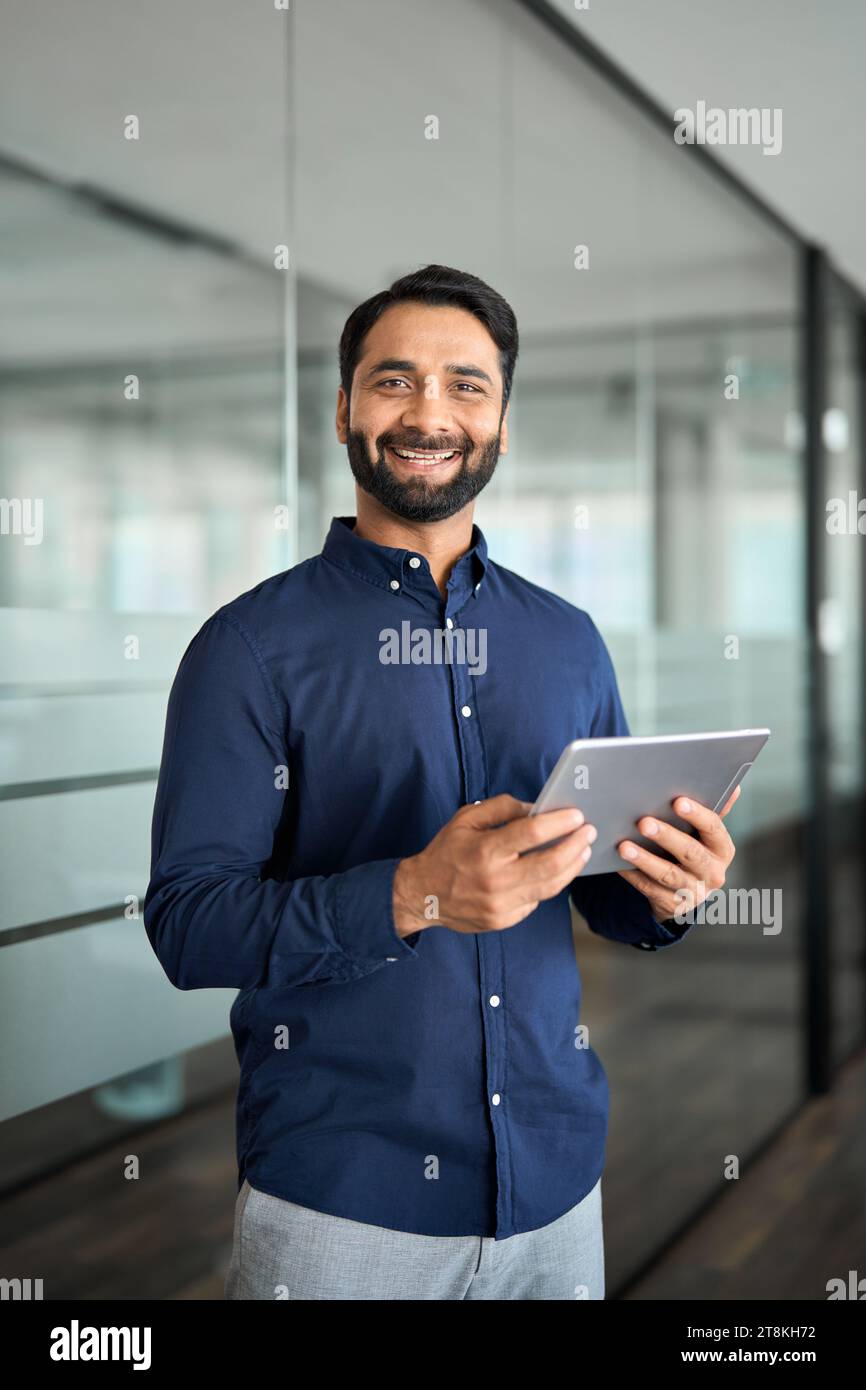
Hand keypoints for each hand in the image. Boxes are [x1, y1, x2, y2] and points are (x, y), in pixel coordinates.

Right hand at [393, 794, 596, 936]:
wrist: (423, 895)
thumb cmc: (446, 852)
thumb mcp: (466, 818)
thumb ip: (502, 808)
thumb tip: (536, 809)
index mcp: (484, 850)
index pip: (531, 834)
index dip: (559, 823)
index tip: (576, 815)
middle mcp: (495, 880)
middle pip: (549, 864)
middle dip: (575, 846)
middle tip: (588, 832)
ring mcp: (501, 904)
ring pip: (550, 886)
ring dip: (572, 867)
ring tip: (582, 851)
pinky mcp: (504, 920)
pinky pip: (536, 900)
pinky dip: (550, 884)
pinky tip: (558, 870)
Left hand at [615, 784, 740, 920]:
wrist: (689, 894)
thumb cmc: (695, 851)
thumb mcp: (706, 836)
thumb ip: (714, 812)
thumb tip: (733, 787)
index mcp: (722, 849)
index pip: (713, 828)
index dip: (696, 815)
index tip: (678, 801)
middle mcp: (713, 872)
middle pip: (690, 853)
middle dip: (666, 836)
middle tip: (644, 823)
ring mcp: (694, 891)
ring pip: (668, 875)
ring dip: (645, 860)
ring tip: (624, 846)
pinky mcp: (674, 905)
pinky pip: (651, 890)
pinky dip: (634, 877)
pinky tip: (619, 865)